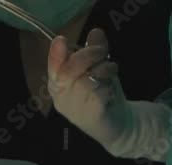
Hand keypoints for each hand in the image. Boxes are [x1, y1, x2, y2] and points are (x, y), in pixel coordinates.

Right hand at [48, 29, 133, 152]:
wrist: (118, 127)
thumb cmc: (103, 95)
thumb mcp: (98, 68)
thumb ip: (94, 50)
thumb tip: (96, 32)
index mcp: (57, 86)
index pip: (53, 69)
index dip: (55, 55)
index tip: (61, 40)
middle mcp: (62, 99)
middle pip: (70, 69)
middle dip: (89, 54)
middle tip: (104, 52)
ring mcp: (75, 110)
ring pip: (87, 79)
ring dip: (104, 70)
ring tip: (110, 74)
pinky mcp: (92, 117)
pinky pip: (99, 92)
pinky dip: (108, 87)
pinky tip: (110, 91)